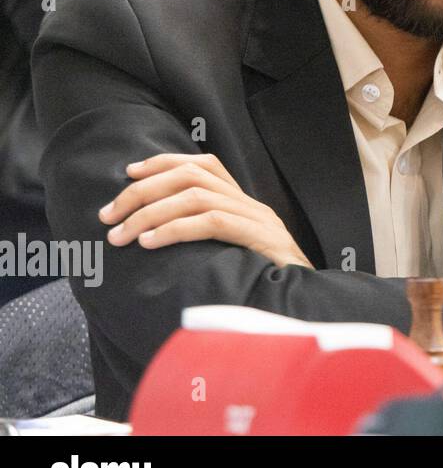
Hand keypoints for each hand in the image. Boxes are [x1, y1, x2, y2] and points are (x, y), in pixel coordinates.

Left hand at [100, 153, 313, 269]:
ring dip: (149, 213)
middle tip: (109, 216)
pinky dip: (174, 229)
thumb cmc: (265, 286)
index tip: (129, 173)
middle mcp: (252, 205)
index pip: (204, 164)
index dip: (164, 162)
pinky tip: (149, 243)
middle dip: (142, 191)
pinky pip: (211, 223)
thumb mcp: (235, 256)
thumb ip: (208, 241)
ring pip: (196, 196)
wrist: (309, 304)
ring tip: (121, 235)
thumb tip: (158, 237)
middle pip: (191, 176)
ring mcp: (258, 220)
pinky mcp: (260, 239)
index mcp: (245, 204)